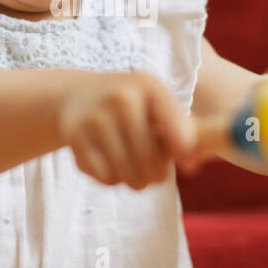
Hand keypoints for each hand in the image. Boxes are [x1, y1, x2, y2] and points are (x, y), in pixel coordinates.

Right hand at [59, 71, 198, 189]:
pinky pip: (104, 176)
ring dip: (136, 181)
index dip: (184, 150)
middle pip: (150, 158)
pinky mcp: (75, 137)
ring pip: (127, 173)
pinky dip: (113, 180)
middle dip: (158, 174)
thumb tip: (193, 163)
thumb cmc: (128, 104)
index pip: (173, 124)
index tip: (189, 167)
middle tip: (157, 175)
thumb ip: (179, 129)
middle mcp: (120, 98)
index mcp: (147, 86)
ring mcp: (95, 117)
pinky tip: (114, 168)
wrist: (75, 94)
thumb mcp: (153, 103)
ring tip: (137, 174)